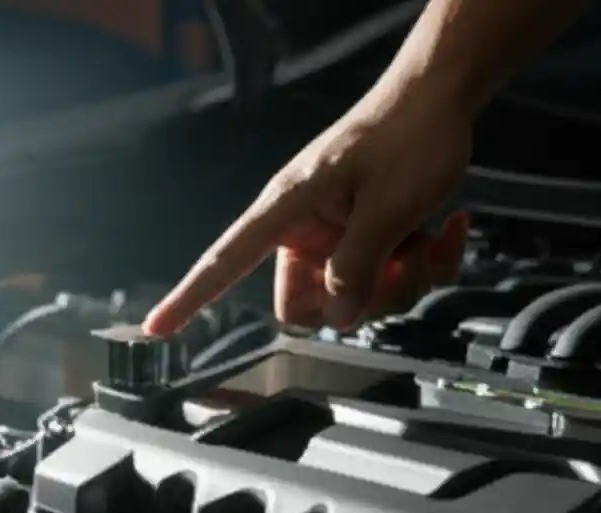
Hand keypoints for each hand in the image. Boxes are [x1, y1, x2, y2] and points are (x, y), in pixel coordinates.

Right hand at [143, 80, 472, 334]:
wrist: (441, 96)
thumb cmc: (408, 134)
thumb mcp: (388, 206)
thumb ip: (358, 268)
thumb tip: (339, 316)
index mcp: (289, 209)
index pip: (225, 260)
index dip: (190, 297)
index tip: (156, 328)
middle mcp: (306, 228)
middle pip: (311, 302)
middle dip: (364, 298)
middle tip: (400, 267)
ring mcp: (338, 235)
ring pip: (356, 296)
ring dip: (403, 279)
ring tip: (427, 238)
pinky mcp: (366, 237)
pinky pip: (386, 278)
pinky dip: (424, 263)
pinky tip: (444, 231)